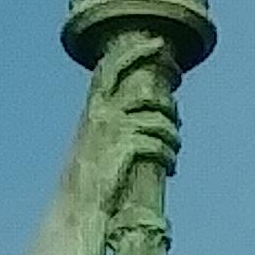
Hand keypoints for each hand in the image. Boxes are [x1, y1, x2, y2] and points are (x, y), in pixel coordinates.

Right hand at [85, 37, 180, 213]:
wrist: (77, 212)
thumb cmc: (90, 184)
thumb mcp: (95, 148)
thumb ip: (113, 127)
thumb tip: (143, 115)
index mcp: (92, 112)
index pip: (110, 68)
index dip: (134, 51)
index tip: (158, 43)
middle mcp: (101, 114)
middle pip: (137, 79)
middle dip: (159, 67)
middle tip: (177, 75)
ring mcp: (115, 130)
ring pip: (158, 115)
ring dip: (173, 132)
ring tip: (174, 147)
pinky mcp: (128, 149)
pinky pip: (161, 142)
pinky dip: (170, 155)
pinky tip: (171, 167)